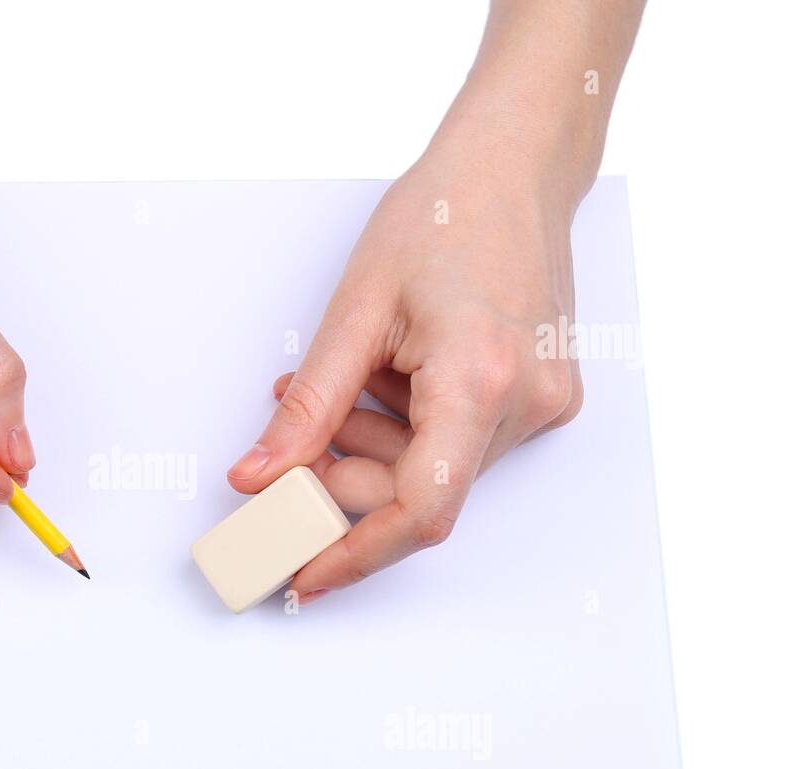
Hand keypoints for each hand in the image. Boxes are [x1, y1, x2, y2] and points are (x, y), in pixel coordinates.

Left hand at [227, 145, 582, 601]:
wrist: (514, 164)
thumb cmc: (440, 215)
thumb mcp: (355, 312)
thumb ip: (307, 409)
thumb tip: (257, 479)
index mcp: (480, 380)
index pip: (419, 512)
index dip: (353, 554)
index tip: (301, 572)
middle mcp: (526, 402)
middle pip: (417, 492)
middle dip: (345, 477)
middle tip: (294, 440)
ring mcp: (543, 401)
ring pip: (435, 469)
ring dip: (373, 444)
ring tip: (344, 382)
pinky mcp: (544, 395)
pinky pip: (460, 442)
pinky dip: (409, 425)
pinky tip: (386, 378)